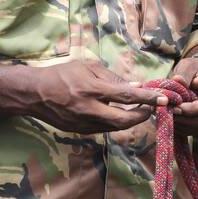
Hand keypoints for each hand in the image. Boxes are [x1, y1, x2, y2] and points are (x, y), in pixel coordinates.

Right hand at [28, 60, 167, 133]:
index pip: (126, 96)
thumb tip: (135, 87)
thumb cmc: (61, 74)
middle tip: (152, 107)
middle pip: (124, 120)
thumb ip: (112, 78)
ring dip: (130, 119)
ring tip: (140, 109)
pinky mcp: (79, 131)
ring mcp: (83, 123)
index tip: (164, 99)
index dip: (147, 99)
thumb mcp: (87, 67)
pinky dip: (115, 122)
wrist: (33, 94)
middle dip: (143, 115)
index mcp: (91, 89)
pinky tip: (120, 113)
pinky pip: (104, 129)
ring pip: (115, 127)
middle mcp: (88, 109)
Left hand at [169, 53, 197, 134]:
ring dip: (181, 124)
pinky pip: (197, 130)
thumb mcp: (189, 65)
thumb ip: (183, 73)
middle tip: (165, 113)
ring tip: (166, 116)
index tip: (174, 107)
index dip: (190, 110)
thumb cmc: (197, 68)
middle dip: (182, 118)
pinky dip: (183, 127)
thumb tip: (177, 80)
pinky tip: (172, 120)